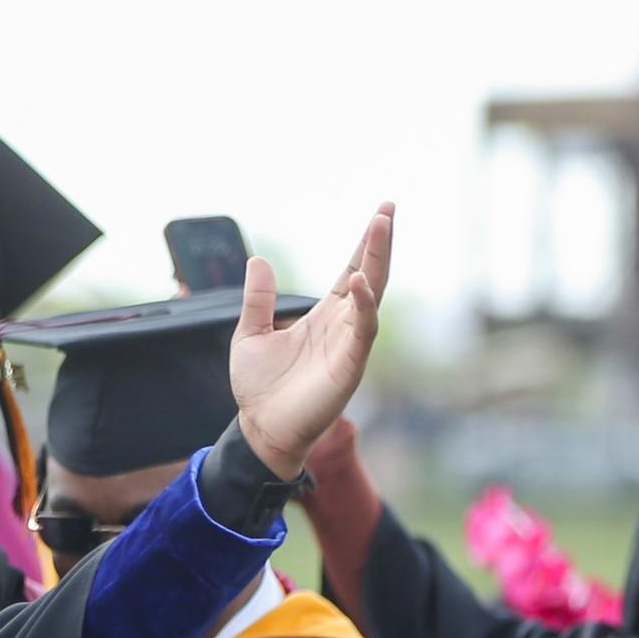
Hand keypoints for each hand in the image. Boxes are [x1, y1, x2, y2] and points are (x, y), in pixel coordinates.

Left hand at [232, 207, 393, 481]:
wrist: (260, 429)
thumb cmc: (260, 387)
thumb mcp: (250, 333)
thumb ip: (258, 299)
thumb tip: (259, 259)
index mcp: (324, 316)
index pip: (350, 271)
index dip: (365, 244)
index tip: (381, 213)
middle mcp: (342, 326)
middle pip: (369, 275)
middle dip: (379, 243)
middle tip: (387, 208)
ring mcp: (349, 344)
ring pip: (371, 295)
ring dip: (377, 261)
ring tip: (380, 227)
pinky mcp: (349, 366)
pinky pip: (363, 330)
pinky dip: (364, 305)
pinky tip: (358, 281)